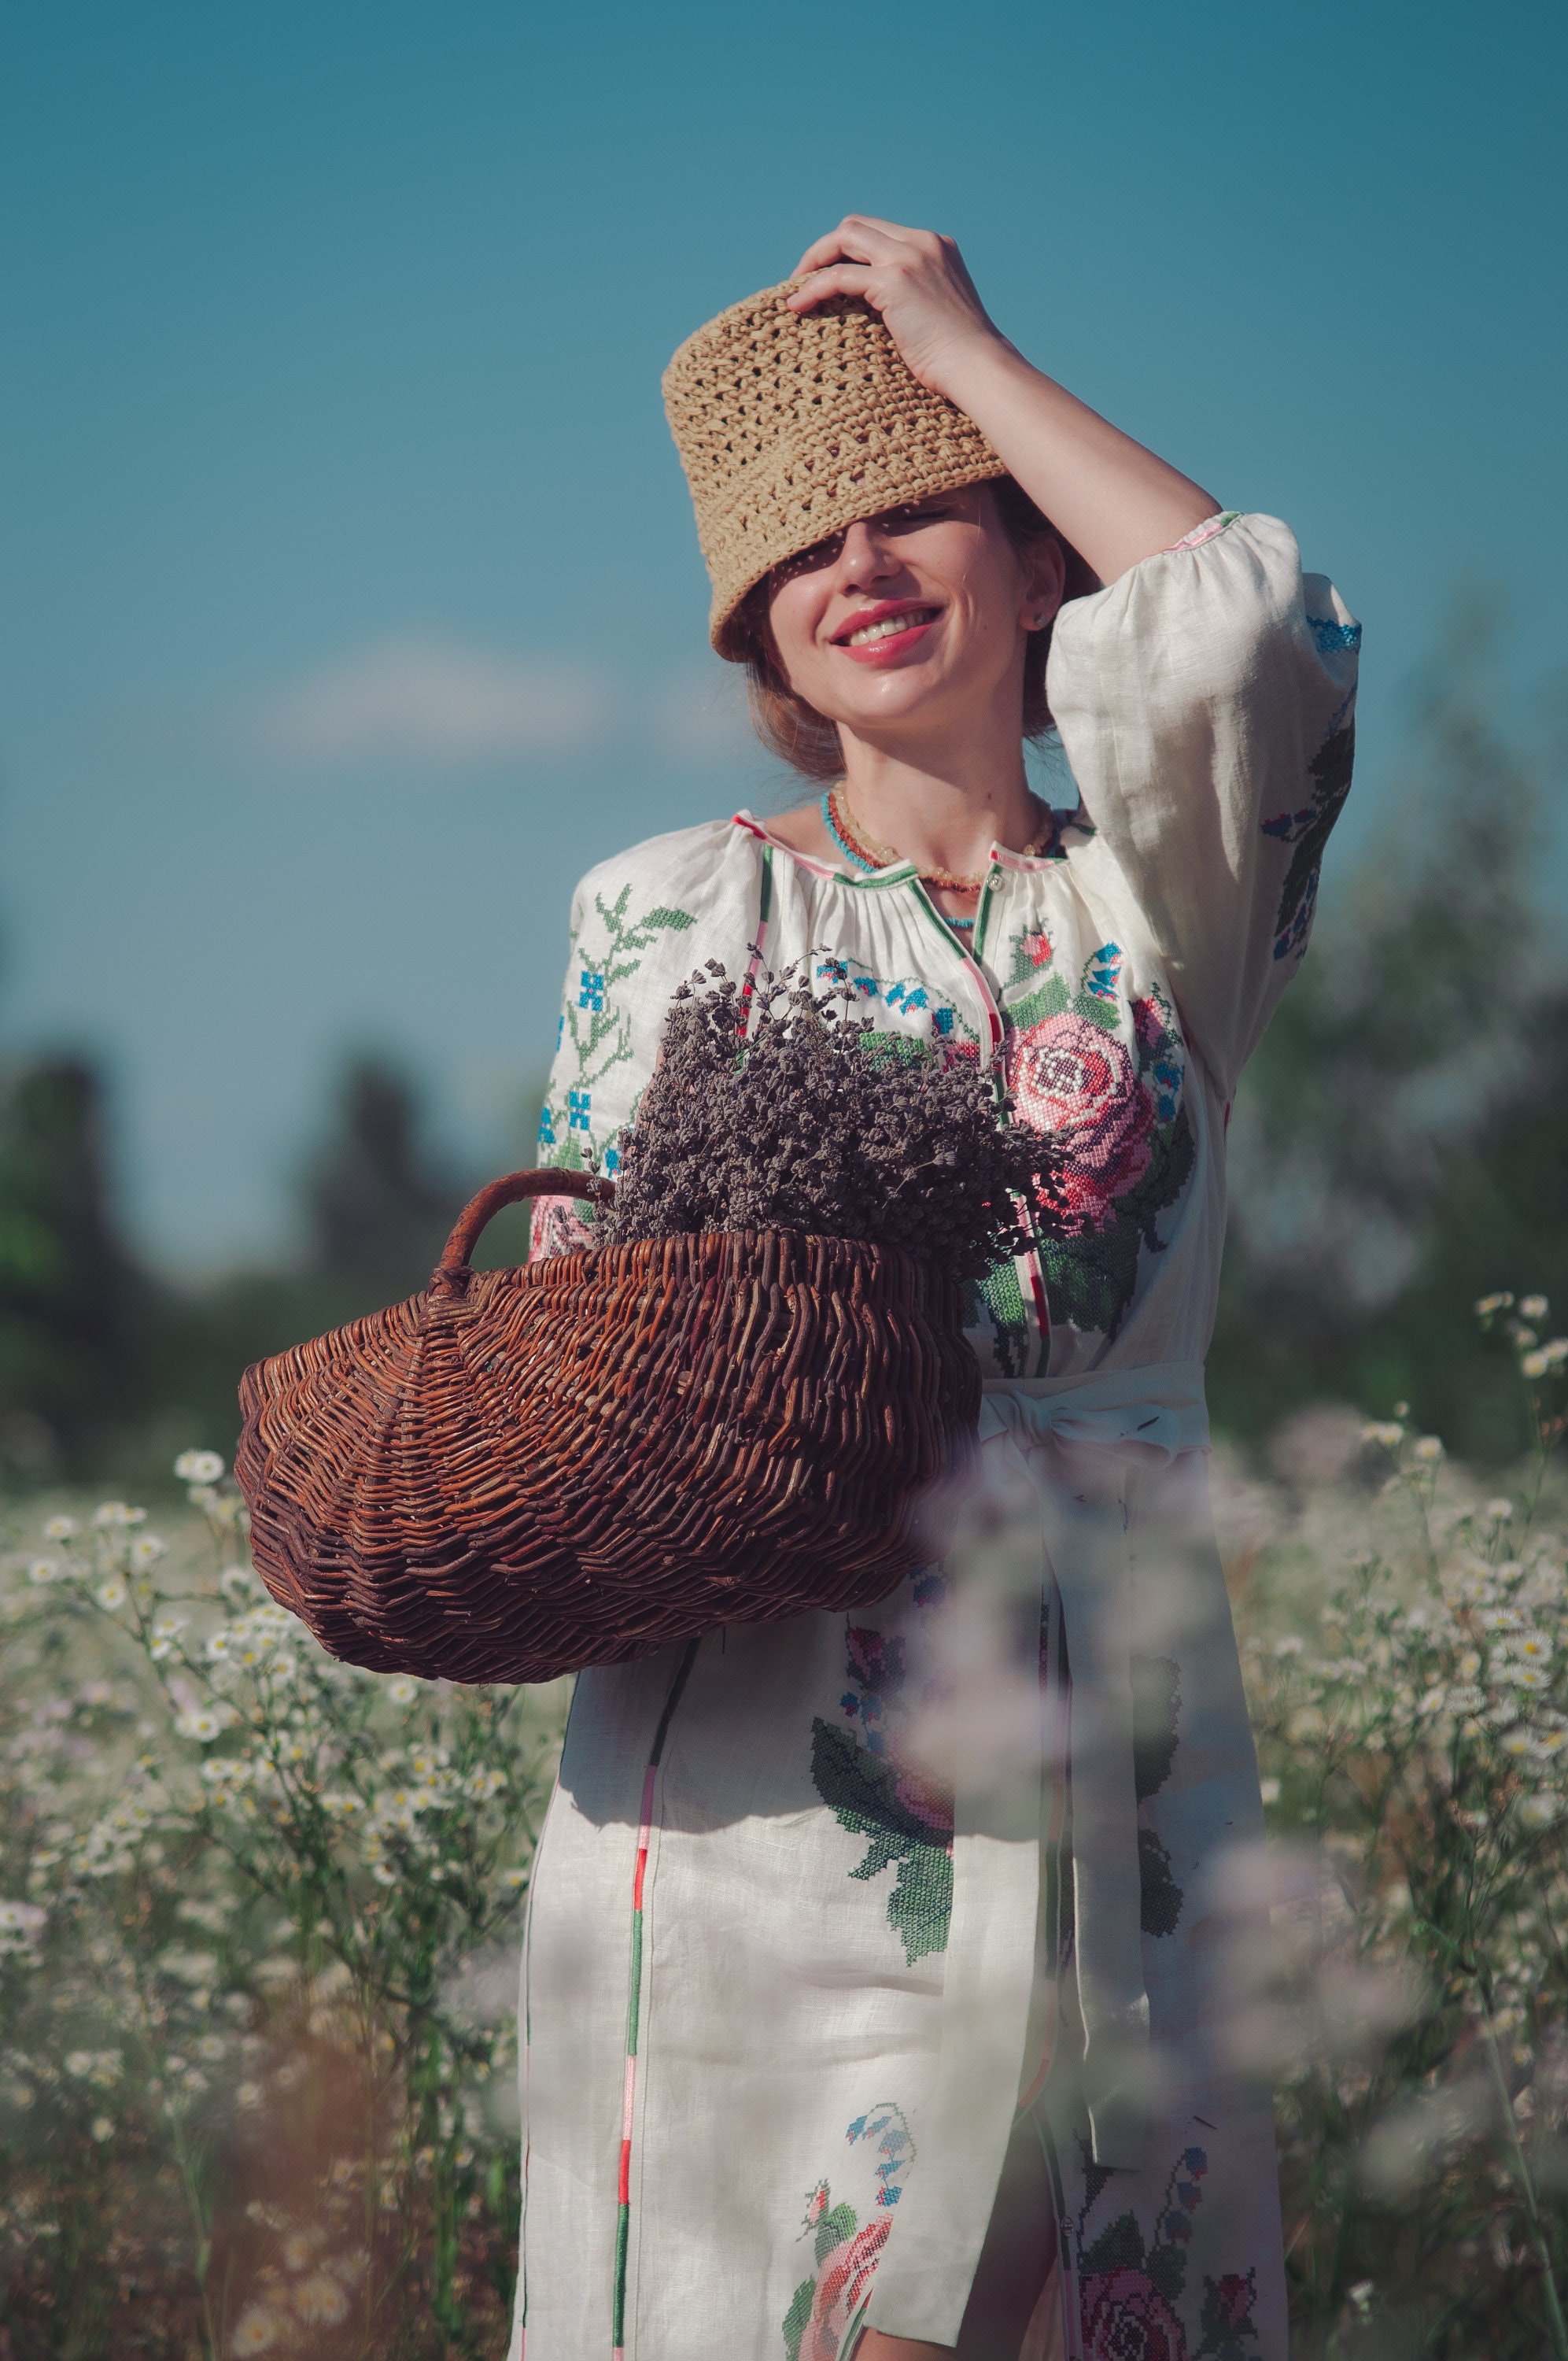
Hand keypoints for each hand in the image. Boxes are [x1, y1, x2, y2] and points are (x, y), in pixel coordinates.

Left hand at [787, 217, 1010, 402]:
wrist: (976, 366)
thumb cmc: (958, 356)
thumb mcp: (935, 311)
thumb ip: (911, 295)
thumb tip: (877, 308)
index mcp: (935, 245)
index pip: (878, 231)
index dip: (846, 249)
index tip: (827, 273)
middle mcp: (922, 242)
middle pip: (856, 226)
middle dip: (824, 249)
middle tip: (803, 279)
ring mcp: (909, 257)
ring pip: (844, 239)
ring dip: (814, 260)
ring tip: (794, 289)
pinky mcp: (895, 281)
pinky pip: (839, 276)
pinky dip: (813, 287)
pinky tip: (798, 305)